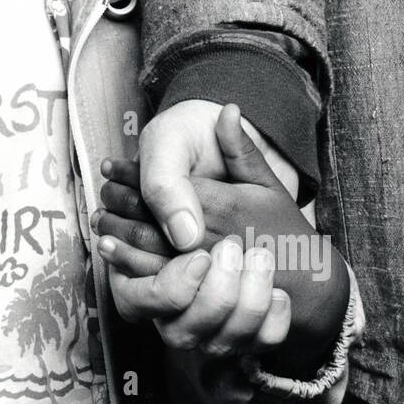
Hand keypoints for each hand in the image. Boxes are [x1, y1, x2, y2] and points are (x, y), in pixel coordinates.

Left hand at [95, 105, 348, 375]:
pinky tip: (113, 257)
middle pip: (152, 221)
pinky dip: (133, 269)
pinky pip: (161, 283)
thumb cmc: (283, 228)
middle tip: (99, 194)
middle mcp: (210, 240)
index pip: (167, 188)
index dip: (133, 177)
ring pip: (151, 254)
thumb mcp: (267, 183)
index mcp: (224, 206)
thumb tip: (227, 108)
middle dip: (121, 206)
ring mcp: (204, 271)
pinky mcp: (200, 295)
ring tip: (98, 223)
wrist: (306, 282)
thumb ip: (241, 149)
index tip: (109, 167)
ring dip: (120, 238)